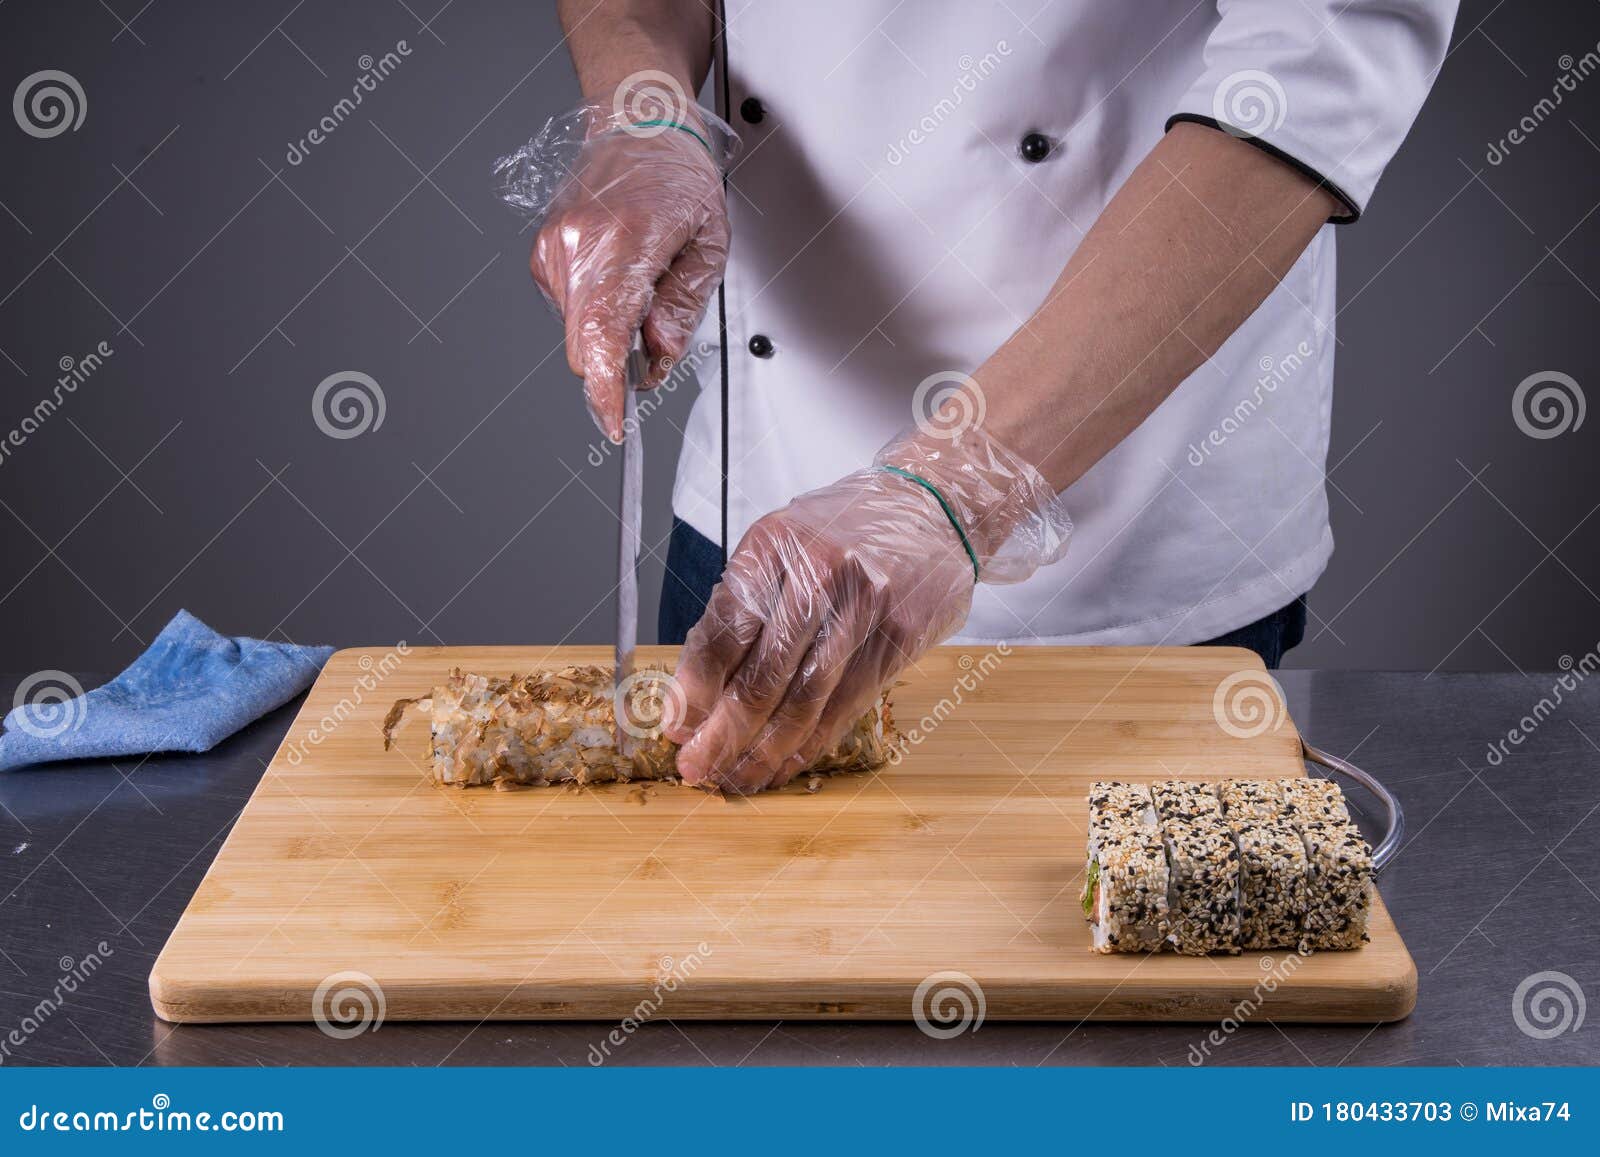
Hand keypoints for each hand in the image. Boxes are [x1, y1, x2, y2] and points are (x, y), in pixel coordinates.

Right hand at [529, 123, 727, 440]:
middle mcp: (579, 245)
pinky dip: (596, 309)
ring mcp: (555, 247)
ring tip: (643, 281)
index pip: (603, 337)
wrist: (638, 125)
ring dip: (611, 329)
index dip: (607, 391)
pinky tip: (619, 274)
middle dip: (620, 360)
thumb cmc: (678, 176)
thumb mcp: (709, 245)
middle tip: (658, 331)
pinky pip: (569, 309)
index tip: (613, 425)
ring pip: (578, 332)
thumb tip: (658, 356)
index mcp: (625, 241)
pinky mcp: (545, 252)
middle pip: (585, 346)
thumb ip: (683, 308)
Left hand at [666, 427, 1072, 793]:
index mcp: (775, 543)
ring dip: (767, 749)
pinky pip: (847, 704)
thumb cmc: (841, 531)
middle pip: (764, 672)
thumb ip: (738, 609)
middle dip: (724, 733)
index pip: (726, 629)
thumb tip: (692, 693)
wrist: (932, 506)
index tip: (676, 727)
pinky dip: (812, 742)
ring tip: (737, 778)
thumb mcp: (780, 546)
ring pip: (807, 698)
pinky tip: (785, 763)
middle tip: (697, 767)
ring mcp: (866, 606)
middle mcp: (821, 572)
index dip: (696, 688)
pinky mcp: (898, 637)